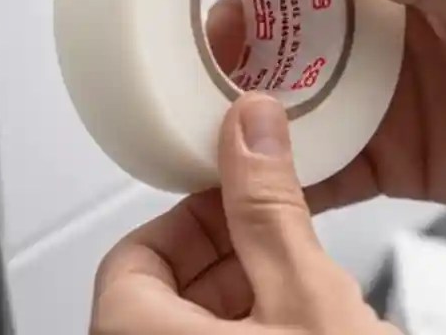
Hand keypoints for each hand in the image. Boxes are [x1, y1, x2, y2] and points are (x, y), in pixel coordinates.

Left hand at [91, 93, 398, 333]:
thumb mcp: (307, 296)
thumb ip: (272, 208)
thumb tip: (251, 130)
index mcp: (135, 334)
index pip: (133, 254)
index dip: (190, 213)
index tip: (233, 194)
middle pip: (167, 289)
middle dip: (228, 250)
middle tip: (276, 224)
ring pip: (197, 326)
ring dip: (250, 292)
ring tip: (304, 275)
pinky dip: (261, 328)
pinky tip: (312, 322)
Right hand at [207, 0, 445, 212]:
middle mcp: (375, 24)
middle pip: (274, 28)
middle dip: (227, 44)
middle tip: (184, 60)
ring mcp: (378, 92)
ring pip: (287, 99)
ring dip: (243, 110)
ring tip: (197, 121)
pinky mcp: (390, 154)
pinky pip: (322, 167)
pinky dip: (284, 177)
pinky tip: (250, 182)